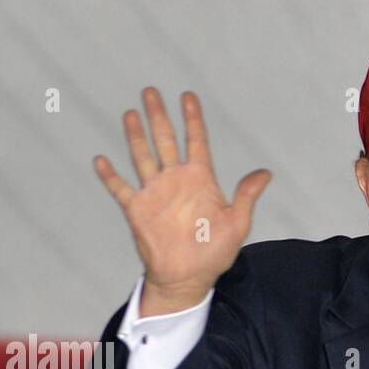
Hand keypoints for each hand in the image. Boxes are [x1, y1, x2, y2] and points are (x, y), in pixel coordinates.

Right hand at [93, 88, 271, 313]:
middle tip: (151, 91)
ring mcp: (155, 192)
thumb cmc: (214, 253)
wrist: (187, 278)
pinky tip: (101, 159)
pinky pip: (120, 188)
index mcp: (200, 179)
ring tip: (130, 113)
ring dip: (136, 135)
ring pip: (142, 156)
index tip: (188, 96)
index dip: (192, 118)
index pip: (196, 140)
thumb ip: (246, 196)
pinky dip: (110, 175)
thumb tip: (266, 173)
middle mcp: (175, 180)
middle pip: (165, 139)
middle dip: (158, 115)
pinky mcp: (137, 209)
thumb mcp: (237, 225)